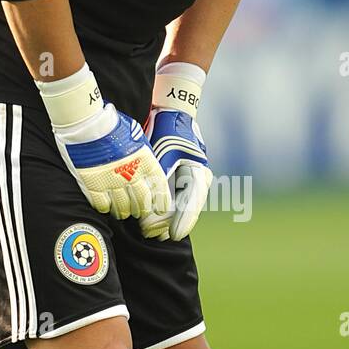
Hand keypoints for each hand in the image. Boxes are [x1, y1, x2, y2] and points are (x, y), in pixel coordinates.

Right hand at [37, 65, 172, 238]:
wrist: (89, 121)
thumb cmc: (112, 125)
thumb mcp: (137, 138)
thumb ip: (144, 157)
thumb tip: (149, 172)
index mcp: (145, 161)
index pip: (159, 188)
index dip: (161, 202)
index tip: (161, 208)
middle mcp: (131, 174)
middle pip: (141, 202)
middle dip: (142, 210)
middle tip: (140, 211)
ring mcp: (112, 181)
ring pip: (123, 207)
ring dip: (125, 212)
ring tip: (124, 213)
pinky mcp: (93, 184)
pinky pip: (102, 205)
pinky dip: (106, 208)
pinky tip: (107, 207)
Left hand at [146, 62, 211, 240]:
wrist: (173, 112)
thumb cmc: (168, 131)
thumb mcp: (162, 155)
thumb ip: (159, 180)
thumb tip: (152, 207)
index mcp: (198, 174)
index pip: (192, 204)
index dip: (182, 222)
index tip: (173, 235)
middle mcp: (198, 180)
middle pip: (186, 210)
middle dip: (169, 223)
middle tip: (152, 234)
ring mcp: (192, 181)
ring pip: (180, 207)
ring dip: (165, 219)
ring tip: (150, 232)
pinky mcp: (182, 180)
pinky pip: (175, 201)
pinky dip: (164, 210)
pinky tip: (151, 220)